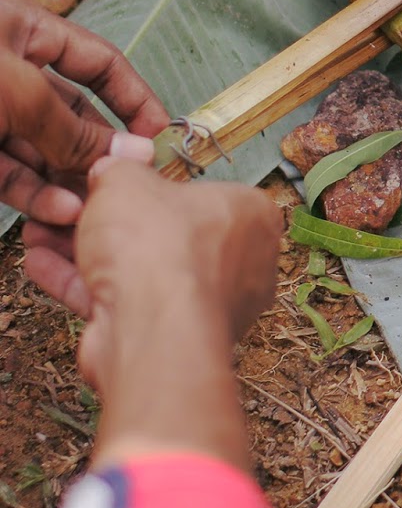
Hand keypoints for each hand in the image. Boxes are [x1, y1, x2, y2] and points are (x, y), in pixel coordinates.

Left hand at [0, 0, 167, 225]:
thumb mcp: (16, 93)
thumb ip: (72, 127)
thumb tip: (132, 152)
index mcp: (21, 30)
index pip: (98, 61)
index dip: (133, 97)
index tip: (159, 134)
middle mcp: (6, 70)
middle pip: (71, 113)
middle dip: (98, 151)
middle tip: (125, 184)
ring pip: (38, 150)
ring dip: (66, 182)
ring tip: (89, 211)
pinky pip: (6, 171)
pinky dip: (31, 193)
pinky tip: (55, 212)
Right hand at [26, 157, 282, 471]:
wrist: (152, 328)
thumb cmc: (160, 247)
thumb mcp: (129, 183)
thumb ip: (120, 171)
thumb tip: (112, 169)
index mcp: (253, 216)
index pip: (206, 195)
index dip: (155, 191)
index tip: (119, 188)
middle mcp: (243, 263)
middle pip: (168, 236)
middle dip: (113, 226)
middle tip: (75, 211)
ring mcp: (210, 305)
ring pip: (141, 272)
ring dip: (88, 254)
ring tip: (46, 235)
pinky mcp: (173, 338)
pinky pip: (124, 304)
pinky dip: (82, 286)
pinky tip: (43, 265)